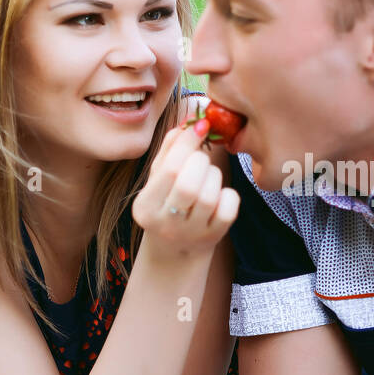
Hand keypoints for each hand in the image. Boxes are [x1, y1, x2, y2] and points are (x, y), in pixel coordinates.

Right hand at [131, 120, 239, 260]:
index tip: (201, 126)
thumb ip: (169, 151)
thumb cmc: (167, 206)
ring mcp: (191, 234)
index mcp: (145, 206)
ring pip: (209, 196)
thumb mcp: (158, 180)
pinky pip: (228, 209)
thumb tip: (188, 123)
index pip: (169, 169)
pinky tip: (219, 195)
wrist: (175, 251)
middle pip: (188, 185)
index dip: (188, 142)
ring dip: (214, 177)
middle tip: (200, 160)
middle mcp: (165, 224)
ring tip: (208, 178)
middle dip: (200, 162)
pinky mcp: (213, 237)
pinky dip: (229, 195)